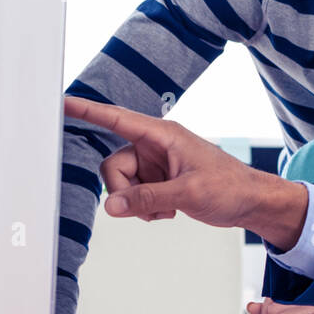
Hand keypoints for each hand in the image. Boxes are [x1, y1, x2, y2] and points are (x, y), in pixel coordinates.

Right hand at [62, 96, 307, 247]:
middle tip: (149, 207)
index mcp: (163, 135)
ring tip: (165, 210)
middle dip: (123, 191)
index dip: (87, 111)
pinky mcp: (159, 181)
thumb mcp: (188, 193)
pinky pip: (133, 195)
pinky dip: (144, 208)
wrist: (251, 202)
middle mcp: (155, 146)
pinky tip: (168, 212)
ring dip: (136, 203)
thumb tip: (111, 206)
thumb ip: (147, 198)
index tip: (62, 102)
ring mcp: (156, 165)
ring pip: (121, 184)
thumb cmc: (231, 187)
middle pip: (112, 166)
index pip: (116, 119)